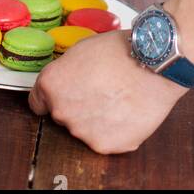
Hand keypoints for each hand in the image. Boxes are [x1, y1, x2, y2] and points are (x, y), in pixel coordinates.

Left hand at [28, 29, 188, 153]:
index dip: (54, 95)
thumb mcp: (83, 48)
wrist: (154, 63)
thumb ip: (66, 70)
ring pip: (85, 128)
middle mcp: (62, 112)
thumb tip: (67, 81)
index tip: (66, 93)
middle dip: (79, 104)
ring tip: (119, 97)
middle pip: (63, 115)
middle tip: (101, 89)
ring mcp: (83, 132)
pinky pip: (106, 139)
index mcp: (52, 85)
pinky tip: (127, 110)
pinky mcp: (105, 145)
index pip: (38, 102)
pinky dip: (115, 129)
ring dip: (97, 118)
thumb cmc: (122, 50)